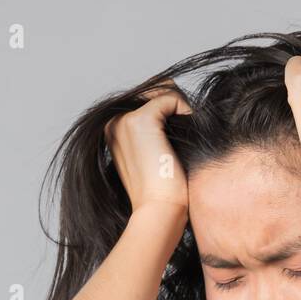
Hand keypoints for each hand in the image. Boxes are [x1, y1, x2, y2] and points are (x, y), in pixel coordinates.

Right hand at [104, 81, 192, 213]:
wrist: (159, 211)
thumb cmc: (163, 192)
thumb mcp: (157, 155)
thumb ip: (159, 131)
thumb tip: (180, 108)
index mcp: (115, 130)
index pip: (149, 98)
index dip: (172, 111)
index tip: (176, 141)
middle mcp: (115, 121)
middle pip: (157, 89)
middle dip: (177, 107)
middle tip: (184, 138)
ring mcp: (124, 119)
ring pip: (165, 89)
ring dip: (182, 109)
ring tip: (184, 139)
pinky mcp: (140, 120)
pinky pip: (171, 97)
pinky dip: (185, 112)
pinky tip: (184, 137)